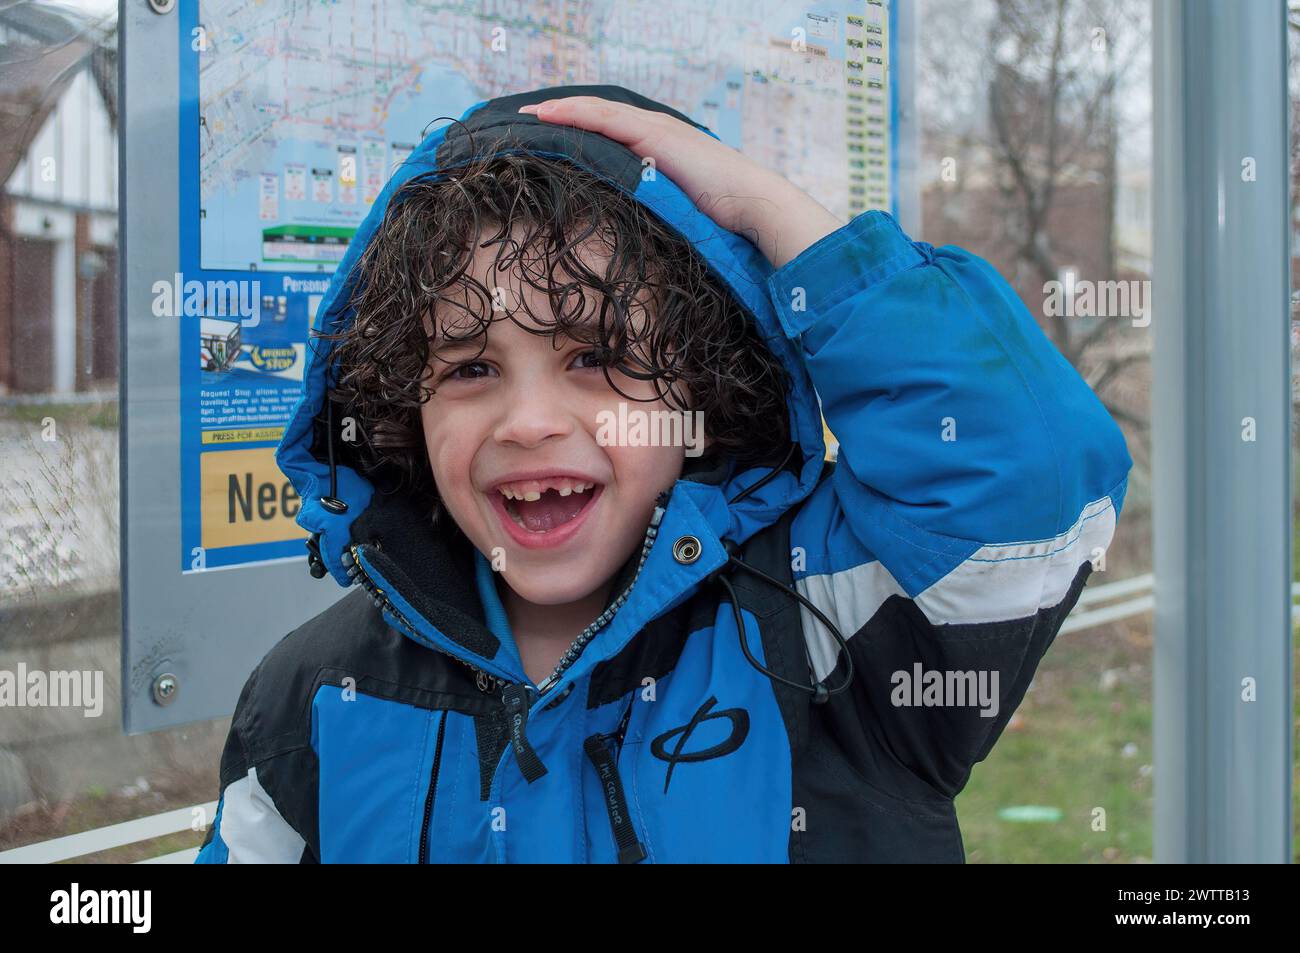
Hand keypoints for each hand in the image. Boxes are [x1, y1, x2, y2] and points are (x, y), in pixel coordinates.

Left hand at [517, 96, 841, 268]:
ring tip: (529, 113)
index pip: (614, 129)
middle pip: (601, 114)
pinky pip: (605, 119)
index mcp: (663, 147)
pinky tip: (552, 116)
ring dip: (561, 110)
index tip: (553, 133)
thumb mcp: (681, 213)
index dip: (583, 127)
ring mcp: (656, 130)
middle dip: (564, 113)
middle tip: (528, 117)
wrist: (753, 207)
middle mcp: (657, 131)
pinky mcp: (655, 136)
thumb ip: (659, 213)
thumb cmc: (724, 220)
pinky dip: (576, 115)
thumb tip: (640, 238)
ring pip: (598, 111)